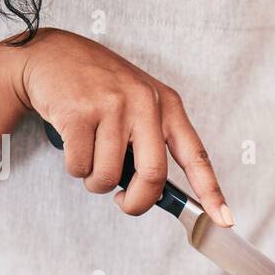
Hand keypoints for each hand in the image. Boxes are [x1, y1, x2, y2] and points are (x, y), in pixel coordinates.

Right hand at [13, 28, 231, 222]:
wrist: (50, 54)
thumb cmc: (98, 85)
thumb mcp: (139, 101)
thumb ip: (153, 139)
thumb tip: (157, 191)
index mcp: (167, 104)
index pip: (196, 155)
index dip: (211, 192)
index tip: (224, 220)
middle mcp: (144, 103)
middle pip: (152, 176)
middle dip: (135, 202)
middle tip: (123, 202)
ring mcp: (111, 106)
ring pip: (108, 176)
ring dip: (95, 182)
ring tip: (90, 157)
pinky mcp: (77, 113)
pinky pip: (80, 166)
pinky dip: (74, 167)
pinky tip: (73, 143)